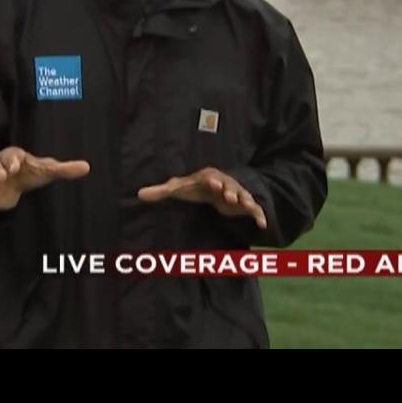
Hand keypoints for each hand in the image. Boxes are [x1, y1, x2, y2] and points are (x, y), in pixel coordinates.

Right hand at [0, 146, 89, 218]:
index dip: (13, 159)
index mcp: (14, 158)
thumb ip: (64, 169)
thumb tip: (87, 167)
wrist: (14, 182)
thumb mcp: (47, 171)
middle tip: (1, 176)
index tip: (16, 165)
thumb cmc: (31, 172)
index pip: (11, 153)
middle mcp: (0, 168)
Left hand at [137, 167, 266, 229]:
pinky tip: (263, 225)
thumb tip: (138, 194)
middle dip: (230, 189)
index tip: (213, 184)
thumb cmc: (196, 187)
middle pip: (228, 185)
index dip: (212, 181)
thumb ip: (161, 191)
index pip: (210, 178)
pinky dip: (259, 215)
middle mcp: (225, 183)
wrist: (217, 187)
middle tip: (229, 195)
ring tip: (247, 206)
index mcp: (209, 177)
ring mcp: (236, 193)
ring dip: (245, 200)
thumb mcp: (178, 189)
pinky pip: (253, 209)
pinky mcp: (244, 204)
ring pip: (243, 195)